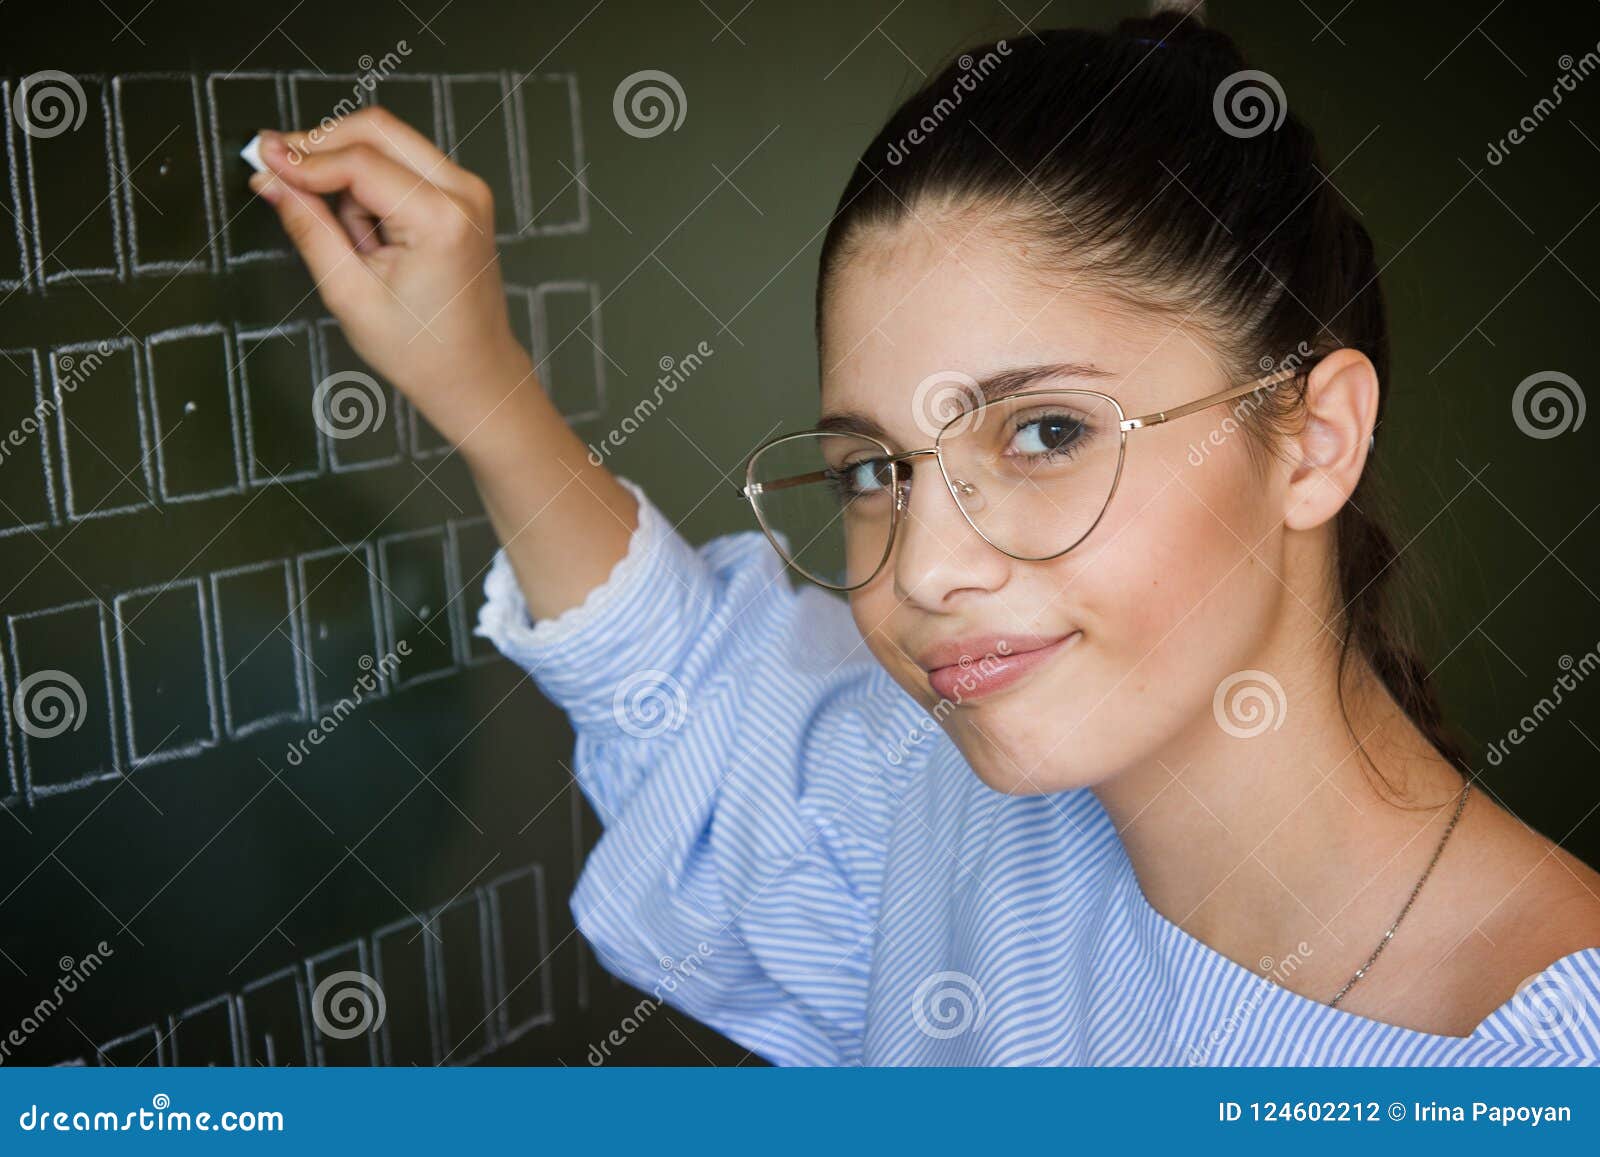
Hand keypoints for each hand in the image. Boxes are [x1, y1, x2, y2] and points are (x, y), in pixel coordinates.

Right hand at [249, 107, 532, 451]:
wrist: (475, 375)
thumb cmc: (422, 350)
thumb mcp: (350, 294)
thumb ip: (308, 228)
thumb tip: (270, 179)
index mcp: (441, 220)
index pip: (359, 161)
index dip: (303, 157)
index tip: (261, 158)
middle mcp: (464, 193)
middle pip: (377, 130)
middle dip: (322, 147)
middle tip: (278, 172)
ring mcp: (469, 191)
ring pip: (388, 143)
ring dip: (350, 175)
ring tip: (357, 244)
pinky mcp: (463, 196)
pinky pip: (404, 164)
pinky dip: (373, 186)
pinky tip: (374, 237)